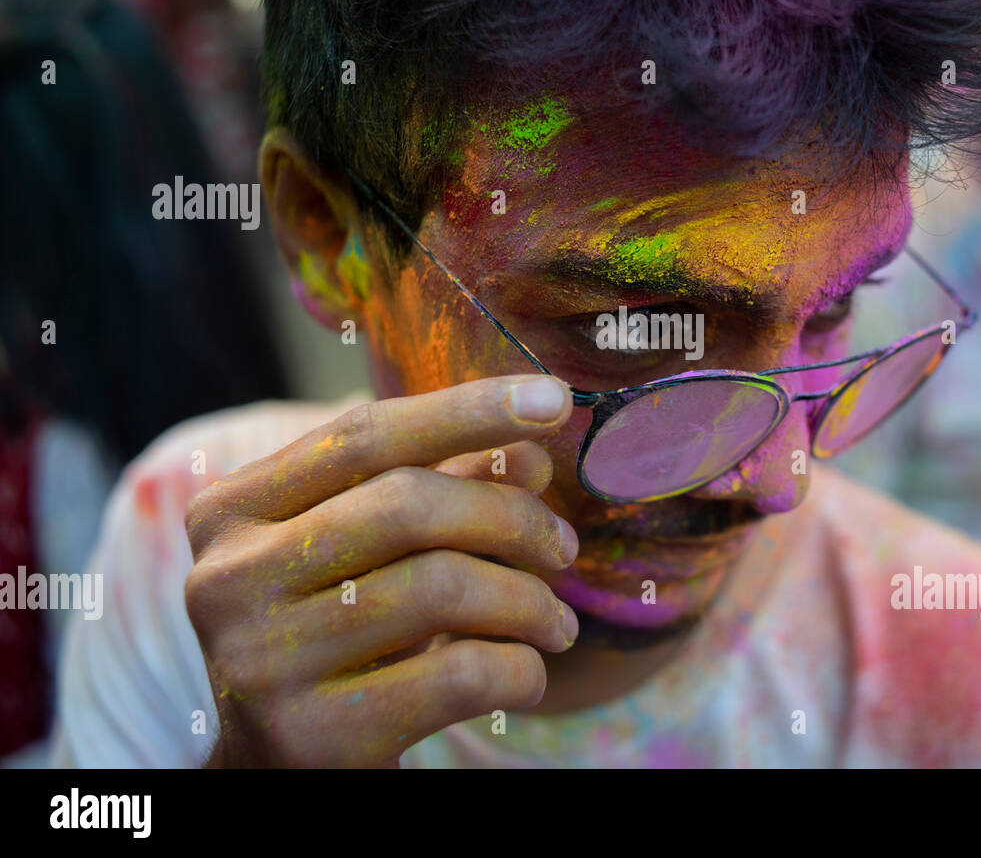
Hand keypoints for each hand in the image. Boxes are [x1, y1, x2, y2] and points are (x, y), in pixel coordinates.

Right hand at [184, 375, 578, 766]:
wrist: (276, 772)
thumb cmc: (337, 636)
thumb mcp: (374, 555)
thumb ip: (443, 490)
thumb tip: (530, 450)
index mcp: (232, 511)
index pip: (362, 434)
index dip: (467, 409)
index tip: (554, 398)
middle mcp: (227, 578)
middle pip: (408, 503)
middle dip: (512, 518)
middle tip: (563, 547)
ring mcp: (260, 659)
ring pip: (442, 586)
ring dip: (529, 600)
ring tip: (557, 622)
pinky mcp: (310, 735)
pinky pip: (459, 673)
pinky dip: (519, 666)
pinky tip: (527, 671)